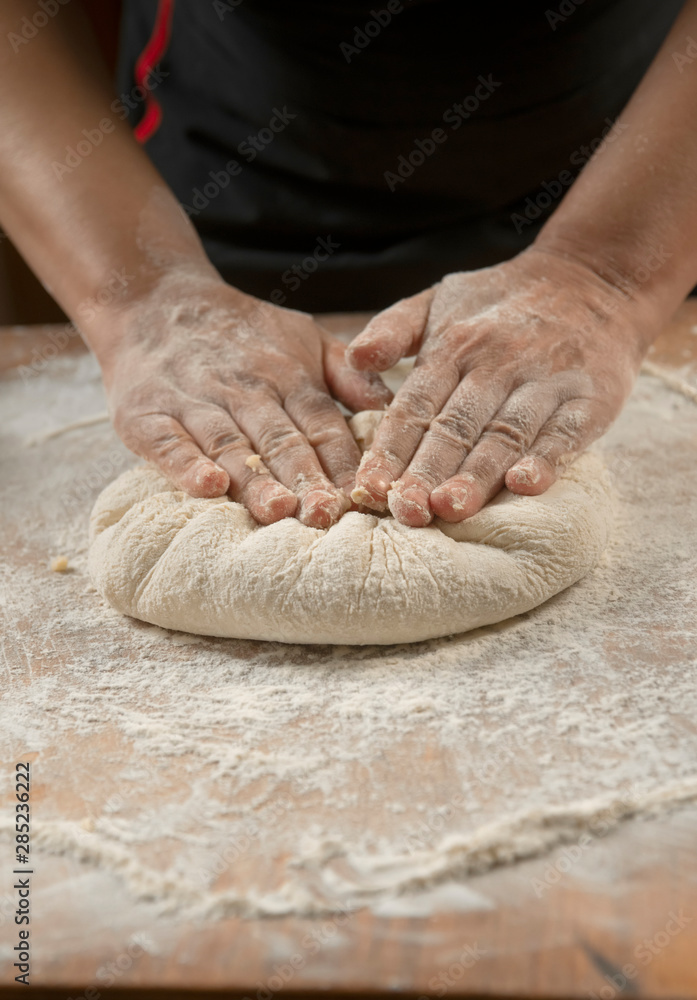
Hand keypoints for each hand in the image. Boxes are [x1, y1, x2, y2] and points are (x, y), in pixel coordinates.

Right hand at [99, 273, 391, 527]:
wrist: (153, 300)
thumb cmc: (241, 333)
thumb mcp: (304, 338)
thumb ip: (350, 375)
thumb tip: (394, 410)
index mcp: (288, 377)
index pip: (323, 425)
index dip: (345, 462)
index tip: (367, 497)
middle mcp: (245, 391)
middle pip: (281, 440)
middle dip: (307, 479)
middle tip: (328, 515)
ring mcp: (194, 403)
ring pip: (230, 445)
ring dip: (255, 479)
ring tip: (279, 509)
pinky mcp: (145, 416)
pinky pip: (168, 443)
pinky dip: (185, 465)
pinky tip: (208, 487)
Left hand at [347, 247, 651, 525]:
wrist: (594, 279)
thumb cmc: (501, 300)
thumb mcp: (440, 298)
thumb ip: (392, 328)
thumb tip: (354, 357)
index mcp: (453, 347)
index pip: (414, 405)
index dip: (390, 449)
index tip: (367, 488)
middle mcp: (497, 364)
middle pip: (455, 426)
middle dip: (427, 471)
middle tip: (404, 512)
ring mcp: (545, 382)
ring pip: (505, 434)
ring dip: (477, 474)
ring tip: (451, 508)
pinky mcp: (590, 399)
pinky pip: (565, 433)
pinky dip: (546, 458)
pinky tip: (524, 484)